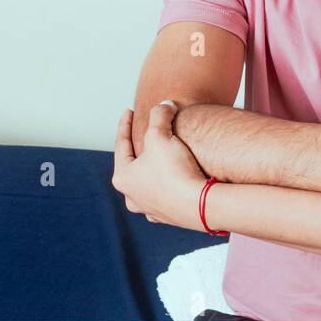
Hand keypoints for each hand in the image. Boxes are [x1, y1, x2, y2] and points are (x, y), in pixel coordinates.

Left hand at [112, 103, 206, 227]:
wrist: (200, 204)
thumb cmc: (173, 172)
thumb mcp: (160, 135)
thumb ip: (159, 116)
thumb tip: (165, 105)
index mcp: (123, 178)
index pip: (121, 144)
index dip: (125, 124)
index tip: (129, 111)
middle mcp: (133, 197)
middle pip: (134, 165)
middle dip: (140, 148)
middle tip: (146, 134)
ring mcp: (151, 208)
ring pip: (150, 182)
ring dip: (155, 167)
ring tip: (163, 155)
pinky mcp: (171, 215)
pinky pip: (167, 194)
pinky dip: (170, 182)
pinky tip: (177, 176)